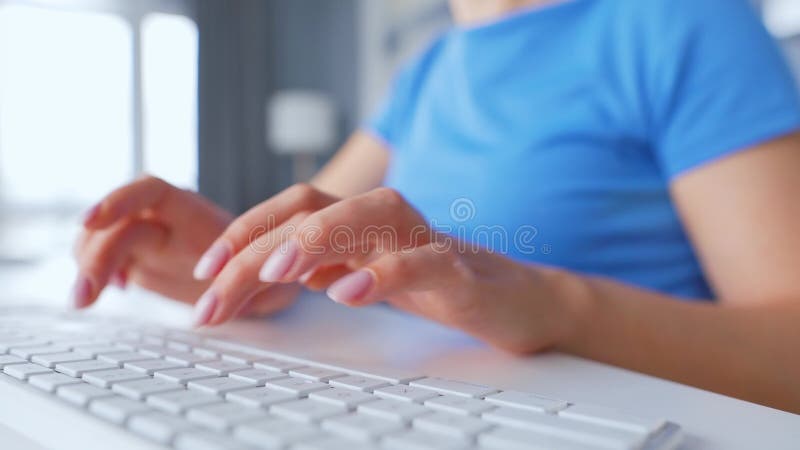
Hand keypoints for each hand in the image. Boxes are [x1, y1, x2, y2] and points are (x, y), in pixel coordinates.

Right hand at [73, 176, 298, 317]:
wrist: (266, 271)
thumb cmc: (269, 259)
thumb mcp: (268, 263)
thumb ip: (251, 270)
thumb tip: (235, 287)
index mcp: (194, 211)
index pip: (150, 191)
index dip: (119, 201)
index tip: (91, 222)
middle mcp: (167, 218)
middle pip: (118, 225)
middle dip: (94, 257)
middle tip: (82, 298)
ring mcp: (152, 237)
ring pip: (103, 240)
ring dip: (87, 267)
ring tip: (83, 300)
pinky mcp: (142, 258)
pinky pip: (106, 260)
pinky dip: (98, 275)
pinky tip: (101, 294)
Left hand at [195, 183, 583, 351]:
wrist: (518, 299)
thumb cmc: (437, 283)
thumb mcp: (363, 274)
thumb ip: (319, 266)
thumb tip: (257, 270)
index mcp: (360, 222)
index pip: (292, 210)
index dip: (244, 232)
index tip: (203, 272)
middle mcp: (387, 220)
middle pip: (315, 209)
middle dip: (258, 248)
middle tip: (216, 293)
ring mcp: (425, 240)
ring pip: (369, 214)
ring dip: (316, 240)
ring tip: (275, 273)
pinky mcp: (460, 271)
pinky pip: (422, 261)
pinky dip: (383, 273)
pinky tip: (348, 294)